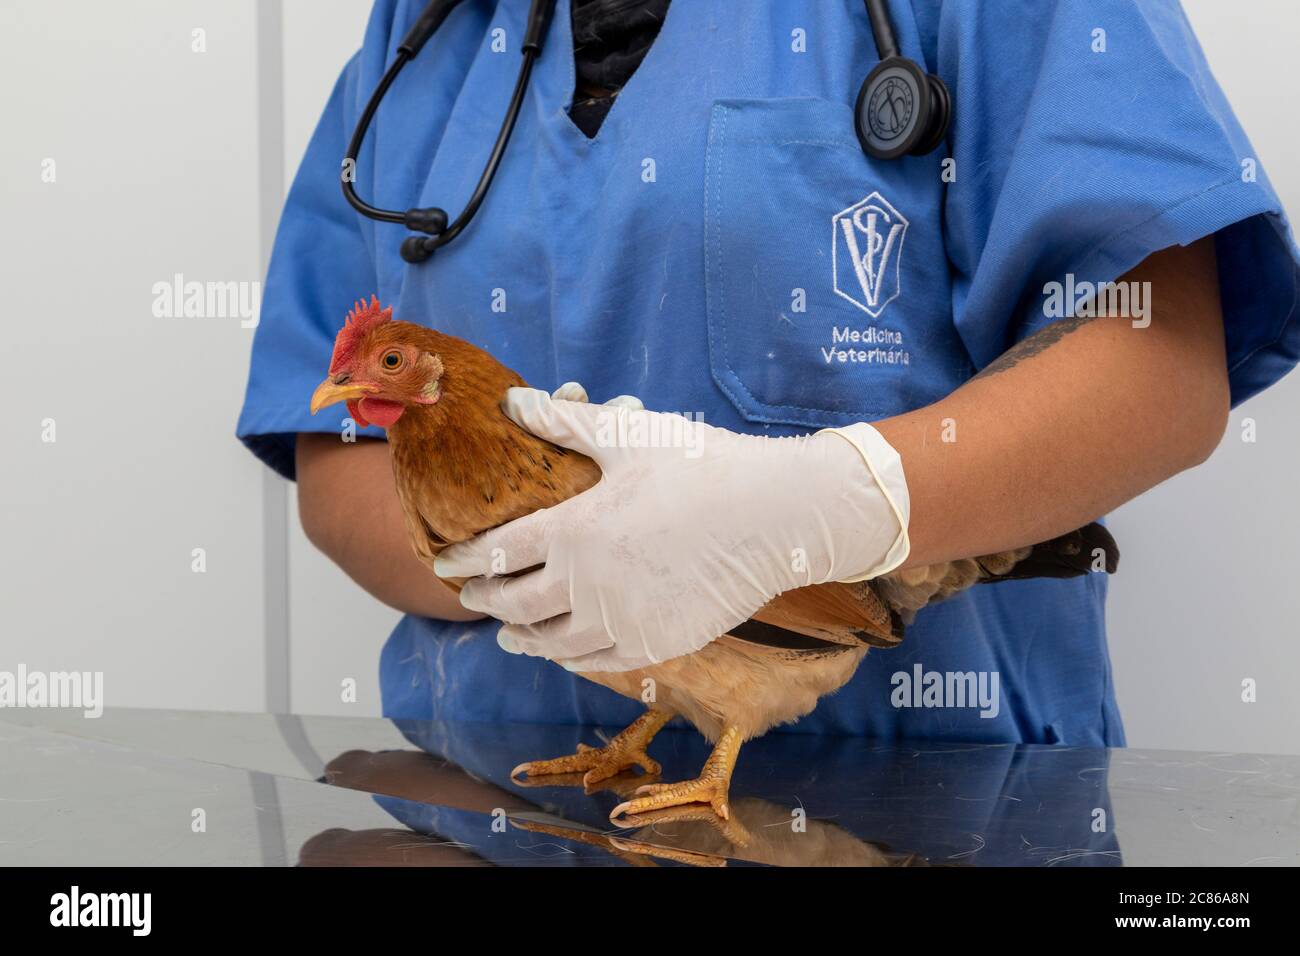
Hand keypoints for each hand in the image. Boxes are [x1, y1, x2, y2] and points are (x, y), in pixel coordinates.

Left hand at [435, 388, 909, 671]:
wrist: (779, 518)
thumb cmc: (705, 466)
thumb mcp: (631, 435)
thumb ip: (568, 423)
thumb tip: (515, 400)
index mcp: (575, 531)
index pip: (499, 553)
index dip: (466, 560)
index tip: (446, 564)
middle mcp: (588, 585)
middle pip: (515, 604)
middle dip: (486, 601)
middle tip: (472, 597)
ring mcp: (621, 622)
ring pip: (550, 643)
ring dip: (520, 638)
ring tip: (507, 635)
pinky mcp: (655, 645)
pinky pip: (594, 661)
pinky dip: (566, 657)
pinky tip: (561, 651)